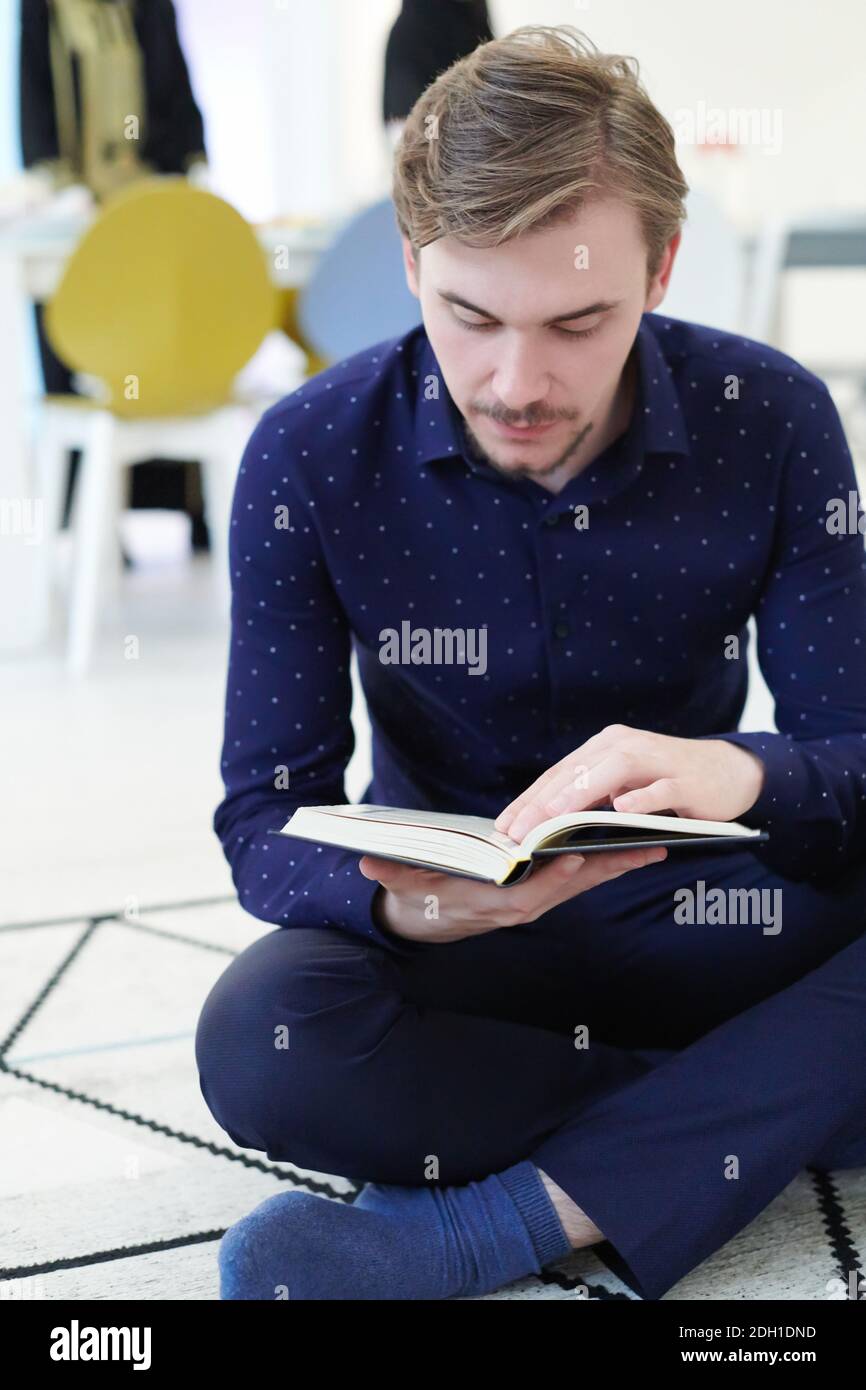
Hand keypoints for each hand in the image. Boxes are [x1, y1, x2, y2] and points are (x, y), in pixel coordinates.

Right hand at [359, 843, 667, 944]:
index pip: (530, 893)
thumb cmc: (418, 901)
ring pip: (586, 881)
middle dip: (609, 866)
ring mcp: (540, 899)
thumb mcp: (402, 888)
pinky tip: (636, 847)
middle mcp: (526, 905)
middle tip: (646, 846)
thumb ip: (391, 875)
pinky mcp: (547, 890)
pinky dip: (610, 862)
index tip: (577, 856)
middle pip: (573, 886)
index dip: (554, 877)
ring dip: (620, 862)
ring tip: (658, 843)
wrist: (426, 921)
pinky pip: (584, 877)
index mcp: (496, 905)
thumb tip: (367, 863)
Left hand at [494, 724, 765, 843]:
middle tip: (518, 831)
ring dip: (580, 795)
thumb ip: (591, 796)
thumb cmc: (668, 782)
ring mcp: (656, 759)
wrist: (729, 772)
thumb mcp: (623, 785)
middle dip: (543, 803)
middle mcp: (625, 745)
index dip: (530, 799)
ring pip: (612, 772)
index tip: (504, 825)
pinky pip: (659, 787)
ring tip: (554, 819)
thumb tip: (546, 823)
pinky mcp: (684, 778)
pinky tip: (622, 811)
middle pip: (577, 772)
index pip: (560, 773)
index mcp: (605, 746)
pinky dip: (641, 798)